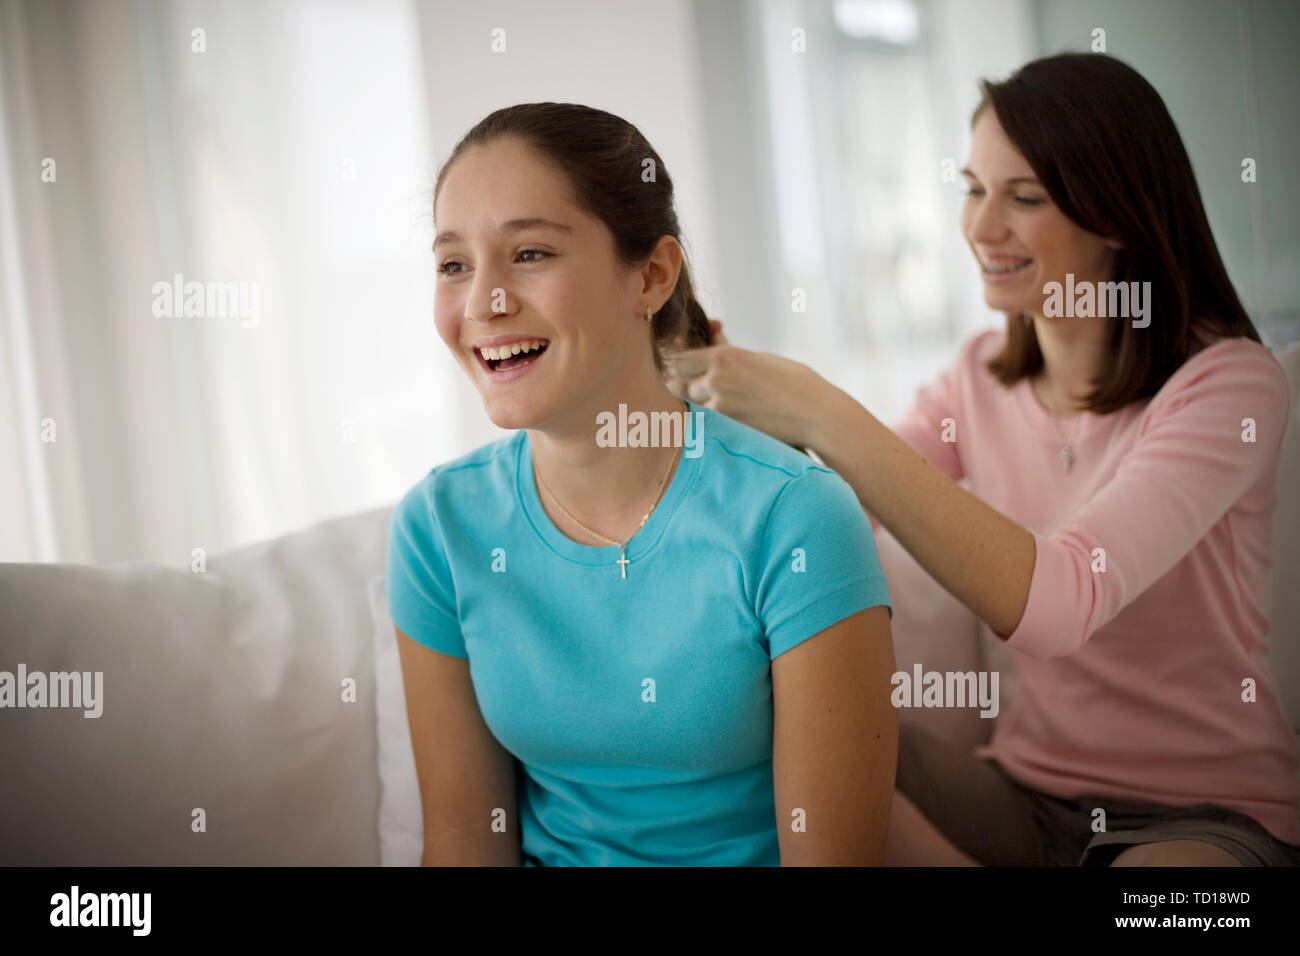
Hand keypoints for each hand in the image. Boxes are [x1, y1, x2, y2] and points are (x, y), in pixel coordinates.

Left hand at [663, 319, 830, 448]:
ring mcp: (718, 407)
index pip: (678, 359)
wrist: (816, 414)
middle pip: (676, 383)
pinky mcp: (726, 430)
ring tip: (709, 405)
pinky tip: (718, 420)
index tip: (683, 369)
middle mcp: (714, 380)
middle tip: (689, 388)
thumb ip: (730, 350)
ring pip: (689, 405)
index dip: (678, 365)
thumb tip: (713, 333)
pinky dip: (705, 421)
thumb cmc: (794, 382)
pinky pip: (703, 423)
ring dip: (693, 404)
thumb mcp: (760, 358)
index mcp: (723, 356)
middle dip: (680, 385)